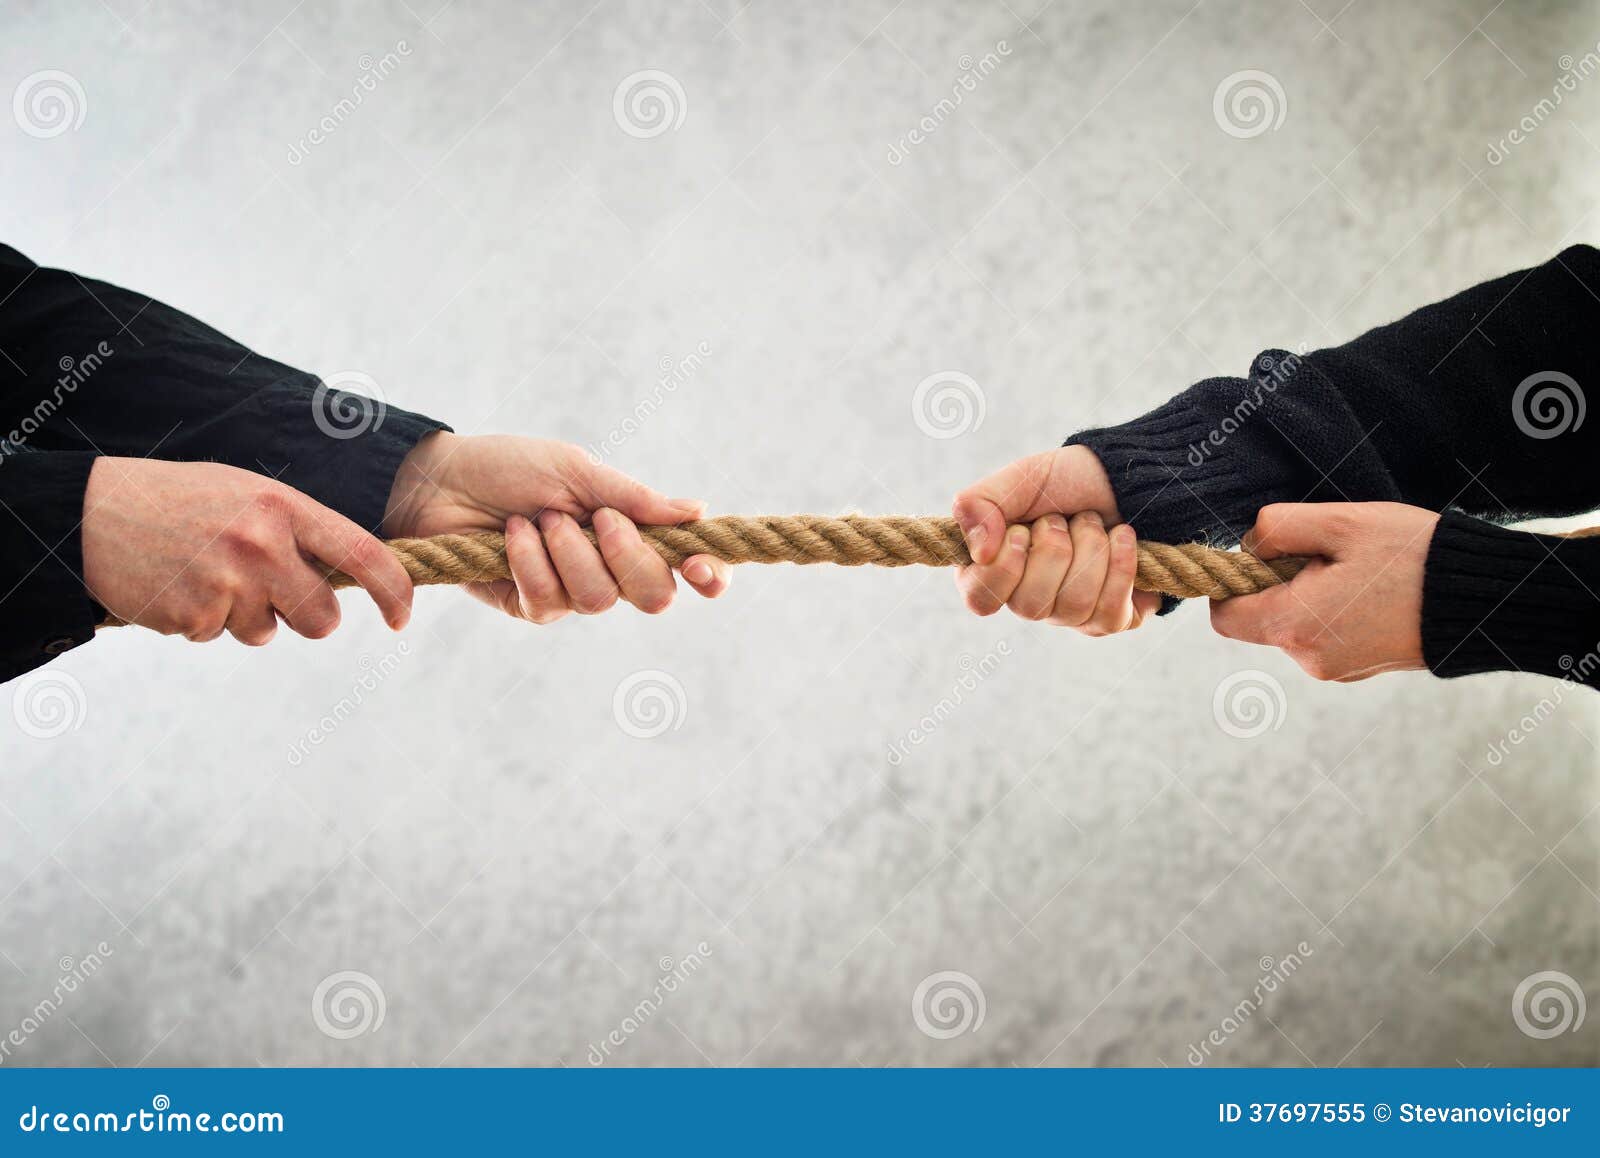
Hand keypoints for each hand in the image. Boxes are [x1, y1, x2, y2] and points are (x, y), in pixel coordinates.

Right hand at [82, 457, 412, 642]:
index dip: (395, 590)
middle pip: (322, 618)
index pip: (363, 554)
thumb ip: (299, 529)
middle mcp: (263, 544)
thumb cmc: (182, 500)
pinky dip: (202, 621)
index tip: (403, 616)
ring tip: (206, 574)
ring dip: (245, 616)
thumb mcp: (247, 493)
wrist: (92, 513)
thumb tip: (352, 575)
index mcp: (283, 506)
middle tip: (269, 591)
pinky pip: (219, 636)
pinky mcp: (194, 615)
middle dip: (305, 616)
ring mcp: (228, 581)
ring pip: (268, 631)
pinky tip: (177, 585)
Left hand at [382, 432, 729, 622]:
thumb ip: (634, 498)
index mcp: (630, 531)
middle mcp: (608, 568)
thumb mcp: (577, 471)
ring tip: (540, 517)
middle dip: (629, 557)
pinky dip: (531, 561)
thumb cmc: (512, 467)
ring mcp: (570, 591)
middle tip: (600, 519)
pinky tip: (513, 534)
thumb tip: (697, 512)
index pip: (684, 567)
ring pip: (598, 599)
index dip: (707, 575)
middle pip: (653, 595)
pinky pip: (548, 600)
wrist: (441, 480)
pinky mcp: (529, 606)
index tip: (701, 565)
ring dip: (570, 552)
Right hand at [950, 445, 1161, 632]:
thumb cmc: (1061, 483)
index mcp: (993, 571)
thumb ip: (977, 504)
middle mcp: (1027, 600)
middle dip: (1054, 549)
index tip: (1021, 530)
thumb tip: (980, 552)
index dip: (1004, 566)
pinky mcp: (1109, 619)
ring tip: (1092, 523)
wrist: (1118, 478)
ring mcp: (1068, 615)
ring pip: (1073, 607)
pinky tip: (1120, 538)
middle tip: (1061, 519)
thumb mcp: (1014, 479)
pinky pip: (1110, 615)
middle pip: (1029, 607)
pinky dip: (1120, 565)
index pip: (980, 599)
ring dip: (1089, 549)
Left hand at [1209, 502, 1436, 680]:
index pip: (1225, 617)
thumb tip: (1248, 546)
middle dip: (1279, 583)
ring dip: (1310, 595)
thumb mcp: (1340, 521)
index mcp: (1296, 625)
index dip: (1231, 583)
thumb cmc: (1413, 555)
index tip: (1262, 556)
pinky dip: (1334, 611)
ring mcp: (1336, 669)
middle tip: (1328, 555)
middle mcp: (1310, 658)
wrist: (1484, 597)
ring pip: (1295, 625)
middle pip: (1261, 619)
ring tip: (1358, 571)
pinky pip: (1325, 636)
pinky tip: (1372, 589)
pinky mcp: (1360, 668)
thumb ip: (1278, 528)